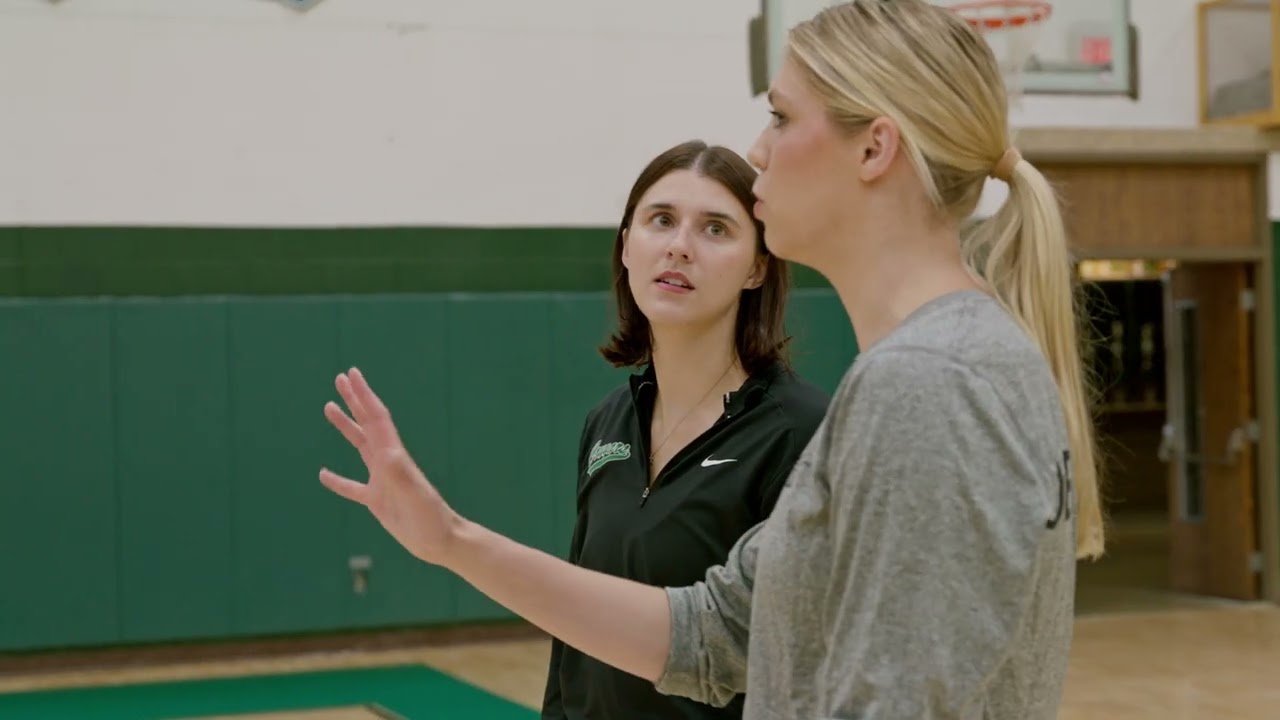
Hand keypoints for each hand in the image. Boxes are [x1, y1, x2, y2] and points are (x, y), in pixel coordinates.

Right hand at [319, 367, 461, 566]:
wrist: (441, 540)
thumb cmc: (431, 518)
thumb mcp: (414, 495)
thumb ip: (400, 474)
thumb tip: (387, 453)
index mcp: (394, 456)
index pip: (376, 418)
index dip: (364, 395)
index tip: (351, 374)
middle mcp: (388, 462)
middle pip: (368, 423)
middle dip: (354, 400)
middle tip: (339, 378)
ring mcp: (382, 480)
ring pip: (360, 445)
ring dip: (346, 426)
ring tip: (328, 408)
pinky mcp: (378, 501)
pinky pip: (353, 487)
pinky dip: (338, 480)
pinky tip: (323, 475)